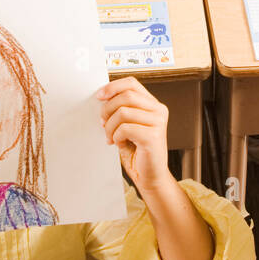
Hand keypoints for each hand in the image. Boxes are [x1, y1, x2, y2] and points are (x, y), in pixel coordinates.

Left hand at [97, 77, 172, 193]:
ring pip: (123, 112)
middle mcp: (159, 110)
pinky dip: (117, 137)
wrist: (149, 176)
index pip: (132, 83)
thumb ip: (121, 110)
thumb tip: (102, 97)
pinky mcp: (153, 136)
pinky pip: (125, 128)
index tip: (99, 96)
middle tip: (103, 123)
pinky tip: (120, 144)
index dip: (113, 87)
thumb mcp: (127, 125)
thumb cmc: (137, 151)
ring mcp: (158, 122)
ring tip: (111, 137)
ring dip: (110, 127)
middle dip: (108, 109)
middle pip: (126, 96)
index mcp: (153, 104)